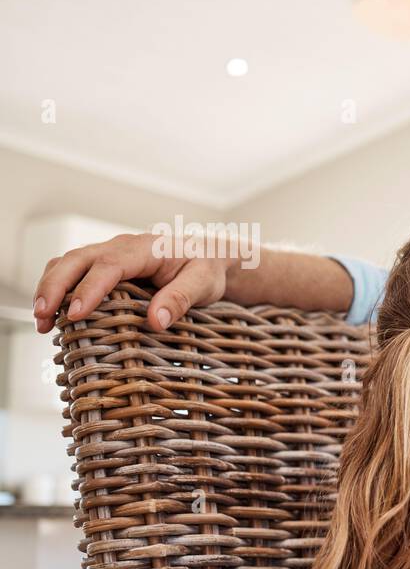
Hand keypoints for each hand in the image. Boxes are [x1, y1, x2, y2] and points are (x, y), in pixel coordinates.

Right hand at [33, 233, 234, 333]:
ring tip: (42, 321)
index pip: (109, 266)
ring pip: (68, 263)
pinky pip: (74, 271)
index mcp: (144, 248)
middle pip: (76, 260)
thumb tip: (155, 320)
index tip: (75, 314)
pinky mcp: (104, 266)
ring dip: (49, 288)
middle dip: (54, 287)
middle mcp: (121, 246)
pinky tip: (55, 314)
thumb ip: (181, 299)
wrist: (209, 256)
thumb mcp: (204, 284)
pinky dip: (58, 288)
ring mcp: (109, 254)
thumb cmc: (207, 270)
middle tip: (44, 317)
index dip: (89, 289)